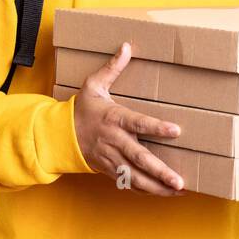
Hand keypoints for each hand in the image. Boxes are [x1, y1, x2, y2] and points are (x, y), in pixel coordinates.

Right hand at [72, 42, 185, 195]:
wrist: (59, 136)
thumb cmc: (81, 109)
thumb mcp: (93, 85)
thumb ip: (112, 68)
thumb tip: (126, 46)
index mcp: (114, 118)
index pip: (138, 123)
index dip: (156, 127)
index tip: (176, 131)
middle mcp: (115, 141)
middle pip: (140, 158)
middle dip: (160, 171)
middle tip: (179, 181)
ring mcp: (112, 159)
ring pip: (136, 177)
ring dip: (157, 186)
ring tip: (178, 190)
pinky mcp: (111, 170)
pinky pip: (130, 183)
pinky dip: (147, 190)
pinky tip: (165, 193)